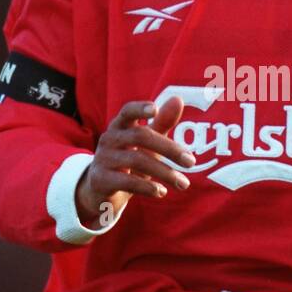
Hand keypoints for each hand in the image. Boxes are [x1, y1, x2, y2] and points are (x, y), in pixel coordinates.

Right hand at [75, 96, 193, 227]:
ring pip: (137, 160)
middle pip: (141, 137)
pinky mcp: (101, 180)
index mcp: (120, 126)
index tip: (155, 109)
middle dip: (169, 149)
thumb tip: (178, 99)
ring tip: (184, 183)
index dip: (140, 109)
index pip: (127, 111)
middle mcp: (109, 139)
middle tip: (191, 162)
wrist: (99, 188)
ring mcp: (103, 159)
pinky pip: (127, 181)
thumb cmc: (127, 159)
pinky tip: (162, 192)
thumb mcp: (145, 142)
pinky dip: (147, 187)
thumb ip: (161, 122)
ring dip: (165, 172)